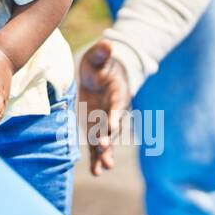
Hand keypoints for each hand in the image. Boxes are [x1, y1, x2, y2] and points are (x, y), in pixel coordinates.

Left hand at [78, 39, 131, 174]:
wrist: (102, 74)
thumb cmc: (100, 63)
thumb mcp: (99, 55)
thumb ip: (102, 53)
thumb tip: (107, 42)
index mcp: (118, 93)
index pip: (117, 105)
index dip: (115, 115)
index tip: (113, 126)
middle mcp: (114, 111)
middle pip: (113, 127)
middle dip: (109, 139)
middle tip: (104, 151)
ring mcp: (105, 121)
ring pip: (106, 140)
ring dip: (105, 154)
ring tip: (104, 169)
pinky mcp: (96, 127)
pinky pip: (96, 144)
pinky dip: (97, 158)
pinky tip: (96, 172)